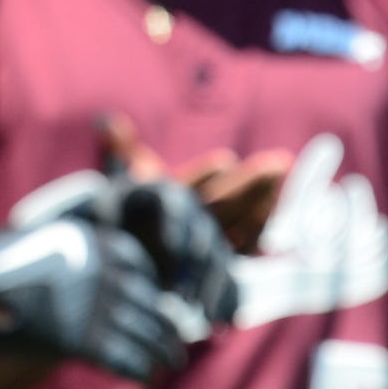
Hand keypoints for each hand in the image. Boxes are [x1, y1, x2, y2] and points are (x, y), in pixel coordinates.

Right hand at [0, 218, 188, 384]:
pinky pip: (128, 360)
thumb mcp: (44, 251)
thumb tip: (94, 295)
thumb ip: (76, 267)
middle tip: (176, 346)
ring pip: (148, 334)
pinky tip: (145, 381)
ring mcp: (97, 306)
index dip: (153, 292)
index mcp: (96, 244)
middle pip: (151, 304)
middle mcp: (104, 273)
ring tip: (170, 365)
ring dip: (164, 353)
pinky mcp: (84, 341)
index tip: (155, 309)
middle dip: (166, 328)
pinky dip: (141, 373)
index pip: (143, 268)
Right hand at [100, 116, 289, 256]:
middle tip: (277, 161)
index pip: (181, 192)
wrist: (141, 269)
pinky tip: (275, 199)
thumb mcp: (128, 180)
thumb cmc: (135, 215)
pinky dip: (263, 220)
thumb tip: (106, 119)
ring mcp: (205, 251)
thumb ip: (122, 148)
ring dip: (263, 198)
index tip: (225, 159)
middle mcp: (182, 232)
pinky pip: (247, 243)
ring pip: (239, 225)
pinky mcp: (223, 264)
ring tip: (280, 170)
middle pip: (218, 207)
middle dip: (248, 183)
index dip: (202, 177)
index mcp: (157, 210)